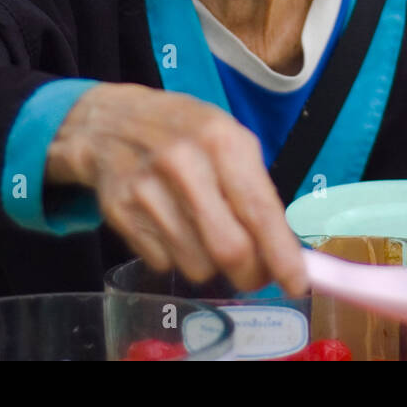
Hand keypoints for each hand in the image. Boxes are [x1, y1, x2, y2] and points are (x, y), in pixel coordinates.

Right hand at [45, 83, 307, 295]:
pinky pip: (164, 263)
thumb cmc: (184, 132)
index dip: (282, 255)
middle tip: (255, 274)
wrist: (109, 122)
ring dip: (210, 262)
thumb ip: (256, 191)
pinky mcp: (120, 214)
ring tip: (200, 229)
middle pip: (229, 250)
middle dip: (250, 273)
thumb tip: (284, 252)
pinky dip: (175, 255)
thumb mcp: (228, 139)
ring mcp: (147, 190)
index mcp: (221, 140)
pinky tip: (169, 223)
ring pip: (197, 266)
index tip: (296, 284)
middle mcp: (184, 164)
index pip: (259, 211)